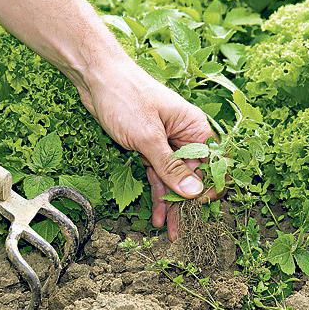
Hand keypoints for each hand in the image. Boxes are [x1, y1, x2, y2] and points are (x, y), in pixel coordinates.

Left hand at [75, 59, 217, 240]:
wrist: (95, 77)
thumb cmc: (125, 97)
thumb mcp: (148, 137)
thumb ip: (171, 167)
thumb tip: (194, 193)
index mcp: (194, 127)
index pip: (213, 163)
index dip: (210, 187)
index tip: (200, 208)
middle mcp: (184, 135)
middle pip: (193, 175)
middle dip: (187, 204)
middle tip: (182, 230)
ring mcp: (166, 142)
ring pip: (173, 179)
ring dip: (170, 204)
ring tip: (169, 232)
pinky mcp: (148, 146)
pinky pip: (157, 174)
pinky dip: (156, 193)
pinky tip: (156, 215)